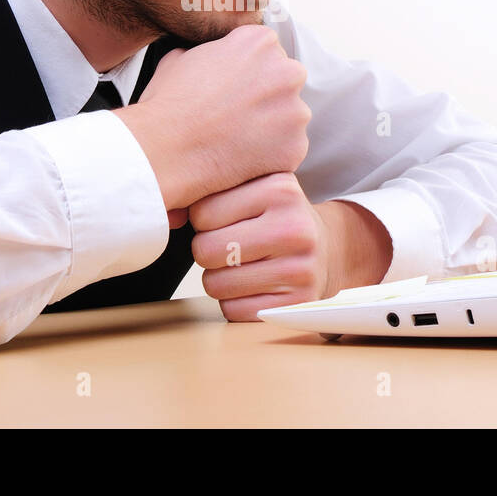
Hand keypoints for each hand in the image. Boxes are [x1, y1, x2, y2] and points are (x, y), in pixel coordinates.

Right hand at [116, 24, 311, 212]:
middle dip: (267, 95)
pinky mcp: (296, 146)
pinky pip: (289, 149)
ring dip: (272, 126)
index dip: (249, 71)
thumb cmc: (169, 103)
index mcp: (261, 42)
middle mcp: (286, 71)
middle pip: (286, 81)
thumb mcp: (181, 57)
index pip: (268, 51)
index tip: (235, 87)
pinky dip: (272, 155)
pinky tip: (243, 157)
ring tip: (237, 138)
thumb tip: (212, 55)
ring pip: (291, 116)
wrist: (168, 149)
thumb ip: (210, 51)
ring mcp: (295, 111)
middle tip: (238, 114)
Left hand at [189, 171, 331, 320]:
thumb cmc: (278, 216)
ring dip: (218, 278)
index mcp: (280, 189)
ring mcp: (298, 269)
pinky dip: (233, 302)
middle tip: (226, 246)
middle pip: (205, 249)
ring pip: (215, 284)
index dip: (203, 220)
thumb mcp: (260, 185)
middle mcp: (294, 228)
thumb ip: (220, 184)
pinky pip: (232, 310)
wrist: (329, 249)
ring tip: (241, 265)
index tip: (222, 220)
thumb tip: (167, 203)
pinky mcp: (295, 304)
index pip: (203, 212)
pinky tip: (253, 286)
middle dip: (206, 251)